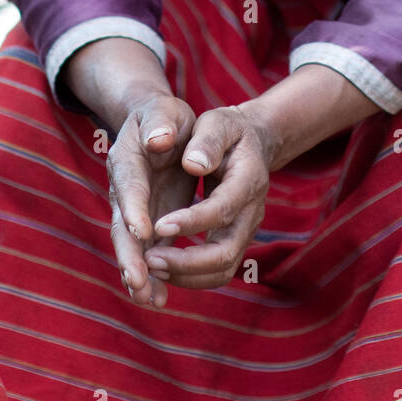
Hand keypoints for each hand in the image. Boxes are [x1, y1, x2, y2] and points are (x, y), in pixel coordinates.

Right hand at [107, 92, 197, 308]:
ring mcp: (132, 211)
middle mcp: (123, 190)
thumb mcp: (164, 111)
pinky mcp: (145, 226)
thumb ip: (160, 121)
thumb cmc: (164, 118)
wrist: (158, 128)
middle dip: (129, 254)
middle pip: (121, 226)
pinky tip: (159, 299)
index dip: (134, 207)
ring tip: (150, 299)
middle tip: (138, 280)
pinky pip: (144, 254)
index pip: (129, 185)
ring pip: (131, 247)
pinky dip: (151, 276)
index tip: (143, 230)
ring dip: (138, 274)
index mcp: (127, 159)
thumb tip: (158, 139)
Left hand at [142, 105, 271, 290]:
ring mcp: (245, 230)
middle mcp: (251, 211)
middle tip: (148, 261)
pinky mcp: (235, 241)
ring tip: (150, 268)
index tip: (157, 225)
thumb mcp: (218, 123)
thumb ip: (207, 141)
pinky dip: (190, 277)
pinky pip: (216, 272)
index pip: (222, 209)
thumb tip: (193, 164)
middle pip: (225, 253)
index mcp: (248, 179)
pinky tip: (161, 269)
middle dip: (186, 263)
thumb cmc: (228, 131)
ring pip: (222, 270)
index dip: (191, 222)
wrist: (253, 143)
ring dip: (185, 276)